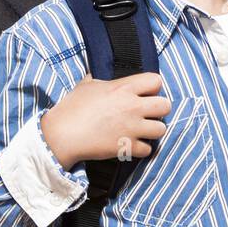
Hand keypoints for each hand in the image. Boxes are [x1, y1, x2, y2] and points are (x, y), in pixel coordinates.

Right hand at [41, 72, 171, 169]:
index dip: (152, 87)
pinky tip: (131, 145)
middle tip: (147, 114)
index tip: (144, 94)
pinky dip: (141, 149)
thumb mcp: (86, 85)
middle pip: (166, 105)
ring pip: (161, 129)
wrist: (62, 135)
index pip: (156, 80)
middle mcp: (132, 106)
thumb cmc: (71, 108)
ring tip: (141, 131)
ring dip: (152, 131)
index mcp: (123, 88)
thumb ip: (100, 80)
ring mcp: (132, 127)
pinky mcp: (127, 146)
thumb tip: (100, 77)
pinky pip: (148, 149)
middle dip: (158, 110)